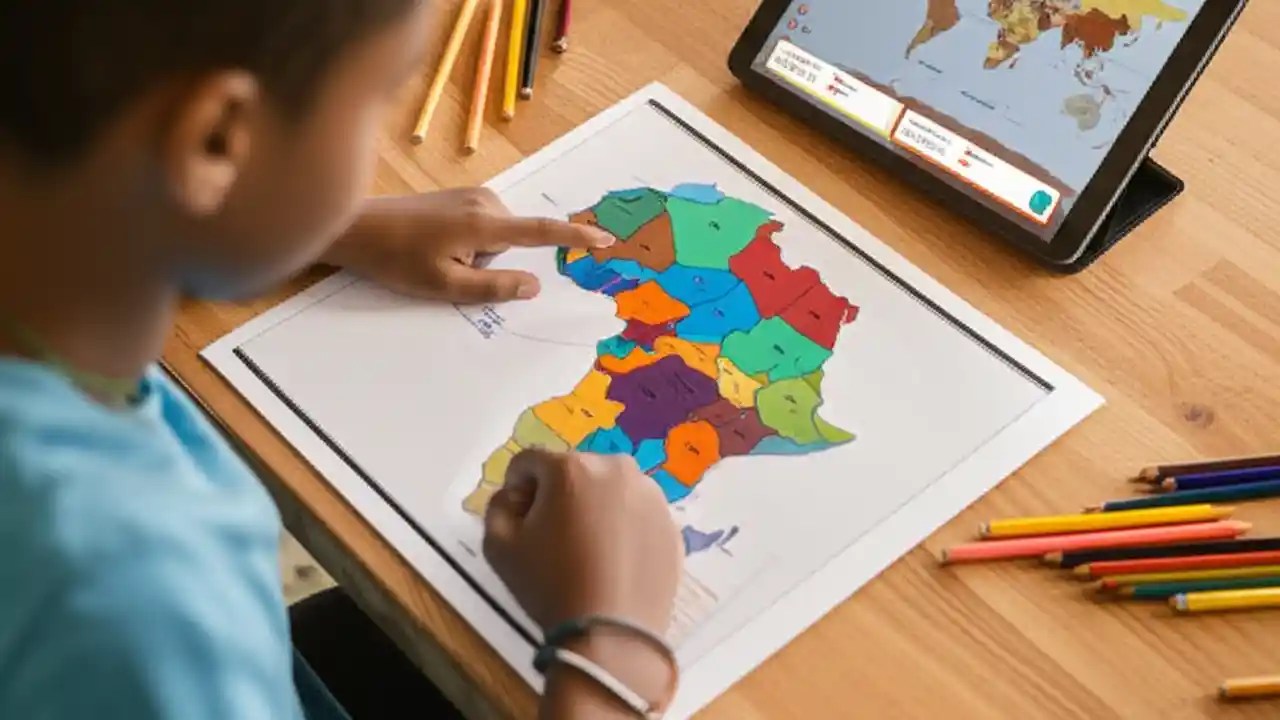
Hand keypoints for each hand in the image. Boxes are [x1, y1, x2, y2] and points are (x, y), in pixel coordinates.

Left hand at [323, 189, 614, 302]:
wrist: (359, 227)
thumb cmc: (397, 260)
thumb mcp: (445, 285)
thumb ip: (494, 286)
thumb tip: (534, 285)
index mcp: (483, 225)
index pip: (540, 233)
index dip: (575, 238)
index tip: (604, 239)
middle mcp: (484, 202)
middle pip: (513, 241)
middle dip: (493, 260)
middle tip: (448, 267)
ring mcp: (472, 196)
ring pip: (499, 235)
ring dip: (480, 252)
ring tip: (437, 255)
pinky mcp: (462, 195)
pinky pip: (485, 225)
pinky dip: (473, 240)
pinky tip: (438, 244)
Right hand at [484, 450, 682, 717]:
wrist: (612, 634)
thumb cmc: (550, 586)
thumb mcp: (498, 547)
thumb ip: (497, 506)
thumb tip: (514, 495)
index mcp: (570, 467)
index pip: (529, 462)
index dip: (517, 489)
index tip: (520, 520)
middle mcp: (615, 468)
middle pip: (573, 471)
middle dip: (558, 496)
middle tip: (554, 539)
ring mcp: (650, 495)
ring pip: (609, 491)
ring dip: (594, 509)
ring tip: (587, 553)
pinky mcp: (671, 523)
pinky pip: (636, 515)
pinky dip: (623, 529)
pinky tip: (613, 564)